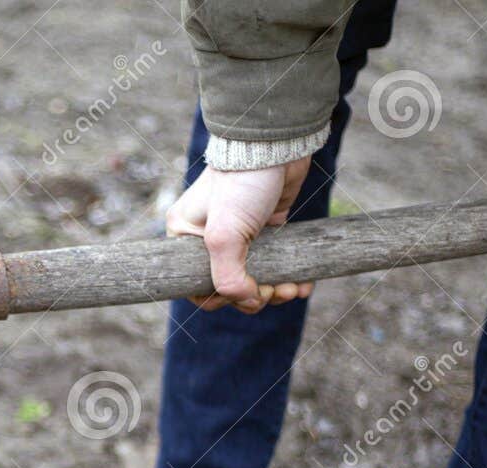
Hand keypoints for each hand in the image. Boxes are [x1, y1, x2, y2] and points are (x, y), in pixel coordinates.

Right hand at [165, 158, 315, 312]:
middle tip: (273, 290)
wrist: (276, 146)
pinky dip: (288, 276)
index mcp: (185, 238)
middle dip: (254, 295)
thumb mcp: (225, 236)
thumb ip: (228, 277)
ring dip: (274, 290)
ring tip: (290, 288)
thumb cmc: (241, 184)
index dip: (222, 300)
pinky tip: (301, 283)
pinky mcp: (265, 229)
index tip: (246, 295)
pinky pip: (274, 262)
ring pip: (254, 278)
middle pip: (229, 287)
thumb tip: (246, 301)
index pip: (196, 286)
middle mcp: (207, 239)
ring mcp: (238, 235)